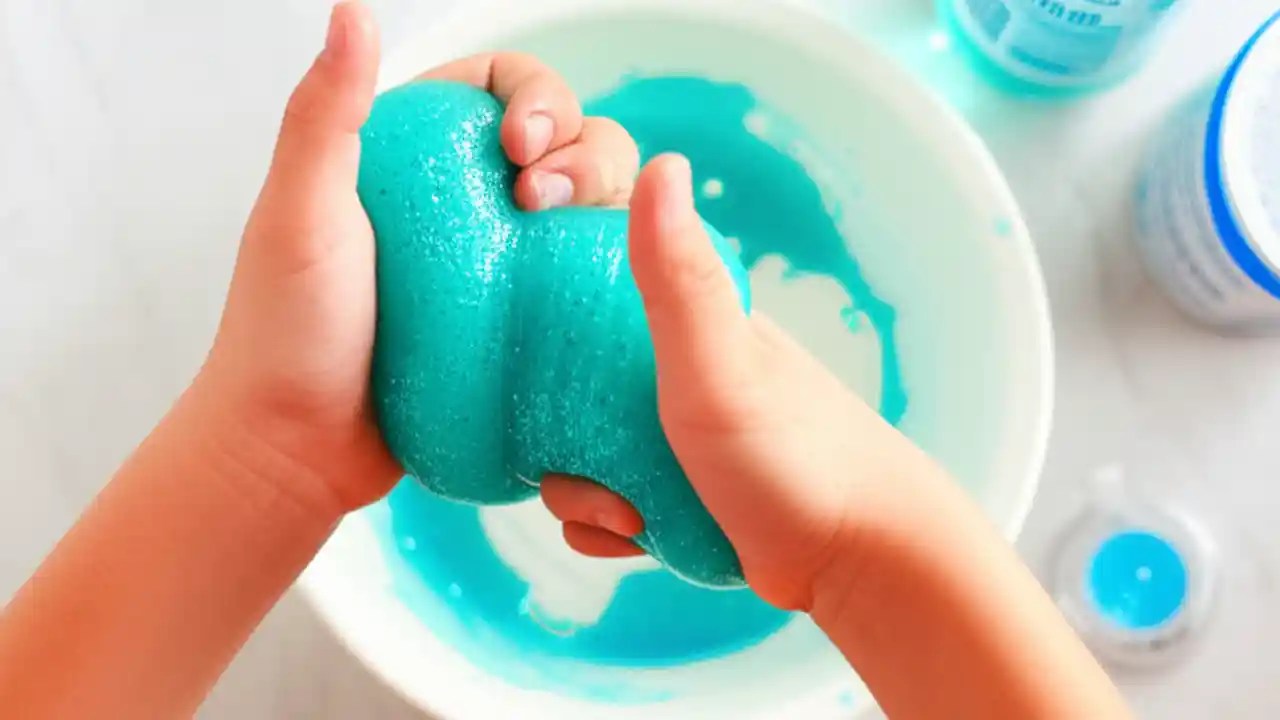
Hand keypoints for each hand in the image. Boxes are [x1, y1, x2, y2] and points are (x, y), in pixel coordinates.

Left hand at [198, 1, 639, 517]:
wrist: (296, 450)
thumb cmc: (286, 334)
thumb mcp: (301, 213)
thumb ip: (325, 113)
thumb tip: (352, 12)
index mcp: (417, 153)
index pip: (504, 86)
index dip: (537, 98)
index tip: (521, 144)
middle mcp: (465, 199)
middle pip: (566, 142)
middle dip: (584, 152)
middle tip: (544, 202)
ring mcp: (498, 263)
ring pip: (588, 208)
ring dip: (606, 208)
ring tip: (573, 243)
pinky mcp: (518, 321)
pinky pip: (582, 282)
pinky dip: (607, 274)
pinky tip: (603, 291)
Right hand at [542, 156, 938, 609]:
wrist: (854, 562)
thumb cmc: (793, 455)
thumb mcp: (719, 361)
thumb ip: (679, 275)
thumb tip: (660, 161)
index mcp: (680, 314)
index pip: (579, 280)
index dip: (538, 306)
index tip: (526, 352)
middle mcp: (669, 361)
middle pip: (559, 379)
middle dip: (558, 436)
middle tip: (595, 474)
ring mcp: (667, 426)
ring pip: (574, 446)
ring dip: (582, 493)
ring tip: (630, 515)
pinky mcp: (671, 484)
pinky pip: (601, 498)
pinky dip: (606, 524)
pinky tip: (635, 535)